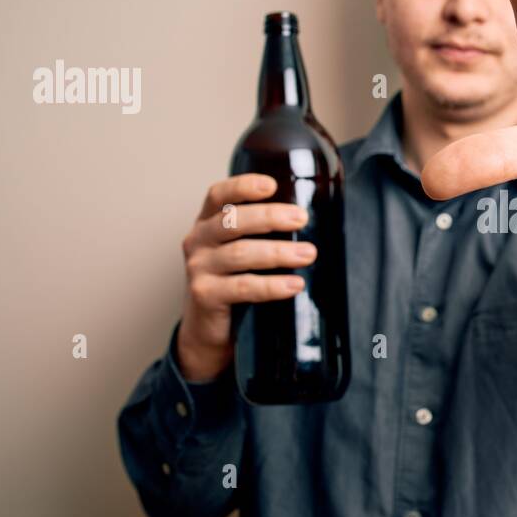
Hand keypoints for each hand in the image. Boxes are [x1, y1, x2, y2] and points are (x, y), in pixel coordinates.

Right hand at [177, 174, 316, 381]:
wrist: (207, 331)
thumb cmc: (234, 284)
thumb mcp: (242, 253)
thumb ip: (263, 235)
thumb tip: (318, 223)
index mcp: (208, 222)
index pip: (219, 194)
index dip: (243, 186)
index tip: (271, 185)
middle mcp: (198, 241)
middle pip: (232, 221)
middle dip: (270, 217)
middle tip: (302, 219)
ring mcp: (198, 268)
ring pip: (241, 253)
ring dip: (278, 252)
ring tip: (308, 254)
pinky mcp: (205, 295)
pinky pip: (243, 287)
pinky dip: (271, 285)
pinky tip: (294, 285)